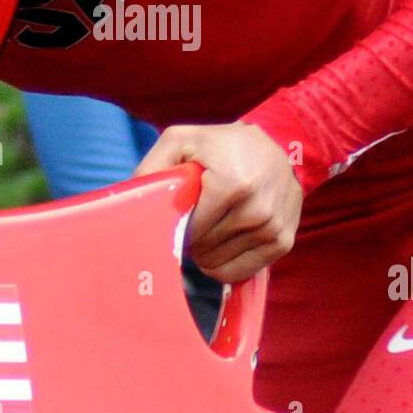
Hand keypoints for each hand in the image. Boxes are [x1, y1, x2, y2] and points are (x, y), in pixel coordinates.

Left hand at [133, 121, 302, 283]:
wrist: (280, 145)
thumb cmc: (222, 145)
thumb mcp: (181, 141)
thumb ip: (152, 167)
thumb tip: (129, 201)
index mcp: (232, 185)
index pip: (191, 230)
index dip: (178, 227)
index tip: (179, 214)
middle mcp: (257, 209)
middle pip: (204, 248)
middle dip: (192, 240)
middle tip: (193, 220)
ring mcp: (273, 228)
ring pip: (219, 263)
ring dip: (206, 251)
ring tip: (209, 227)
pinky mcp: (283, 242)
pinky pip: (240, 272)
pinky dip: (224, 264)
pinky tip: (222, 243)